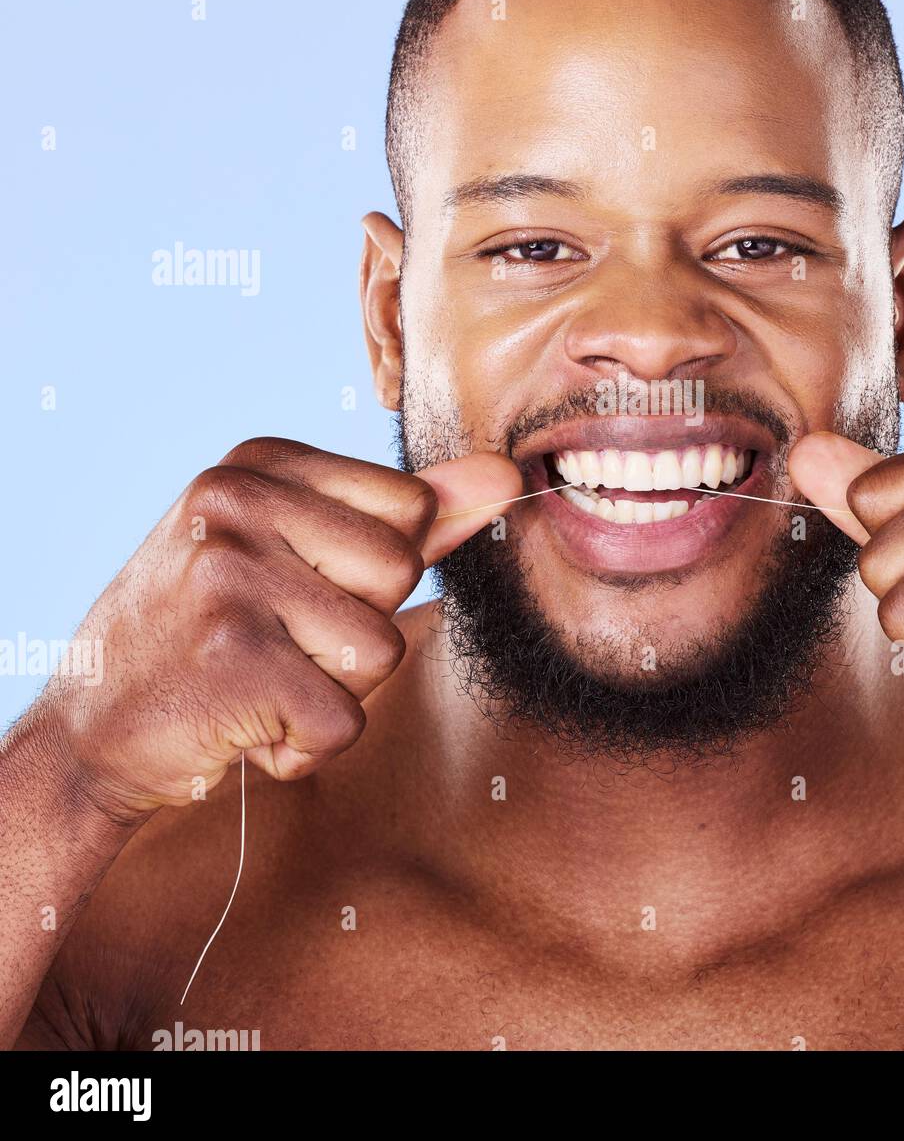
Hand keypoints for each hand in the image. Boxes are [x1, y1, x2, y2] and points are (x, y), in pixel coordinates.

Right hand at [42, 438, 519, 820]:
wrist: (93, 728)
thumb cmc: (214, 630)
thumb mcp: (297, 550)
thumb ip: (407, 516)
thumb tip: (504, 474)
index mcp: (259, 461)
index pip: (410, 505)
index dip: (373, 569)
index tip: (297, 587)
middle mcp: (235, 503)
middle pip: (402, 570)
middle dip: (357, 628)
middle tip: (273, 640)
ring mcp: (228, 580)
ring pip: (380, 650)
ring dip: (332, 691)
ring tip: (258, 680)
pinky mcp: (229, 665)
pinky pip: (342, 721)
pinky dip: (303, 748)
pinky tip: (243, 726)